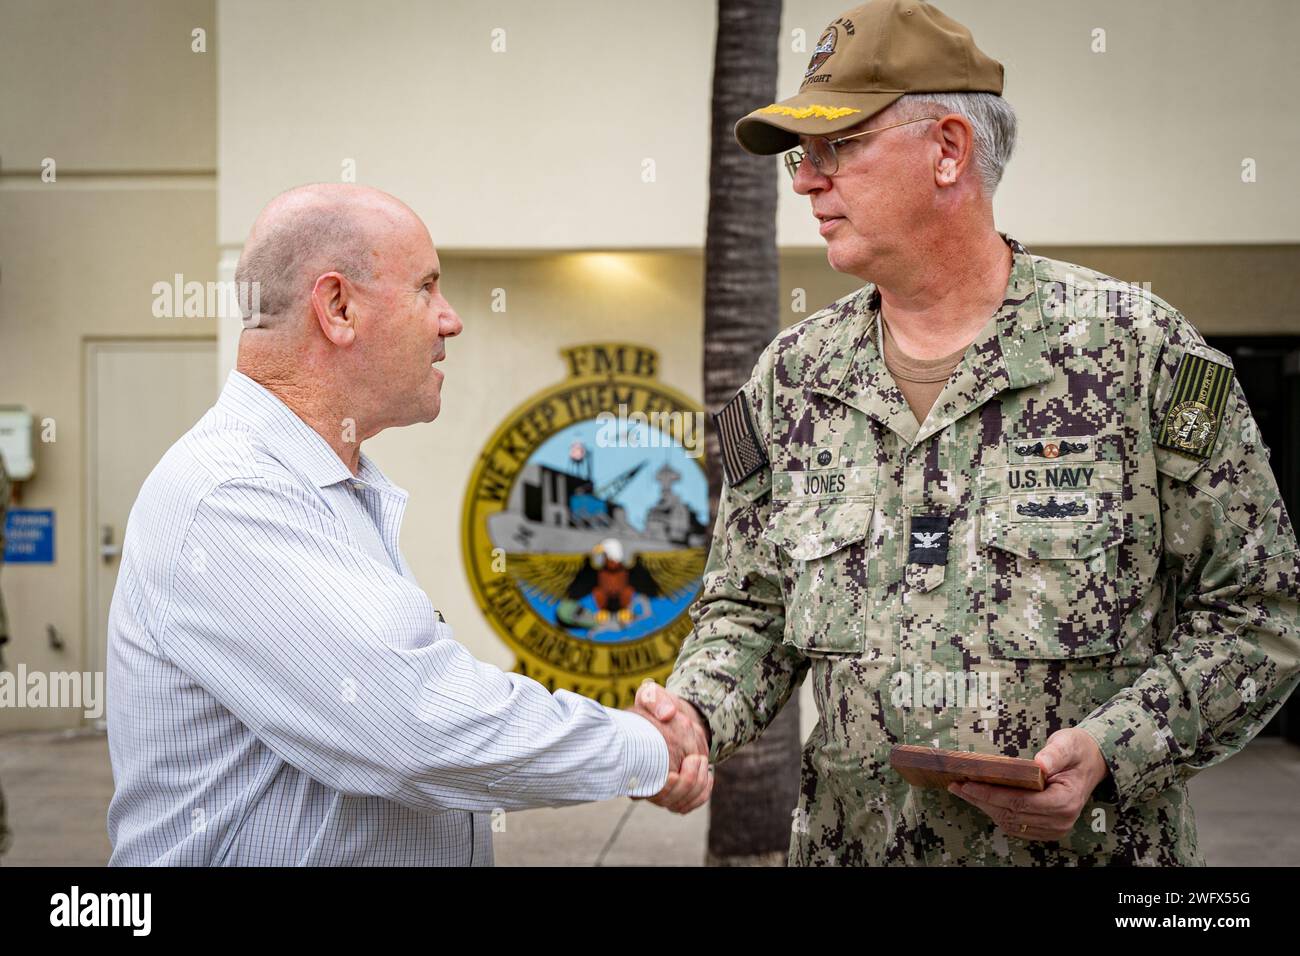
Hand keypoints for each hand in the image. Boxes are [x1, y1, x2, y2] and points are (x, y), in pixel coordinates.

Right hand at [630, 680, 712, 813]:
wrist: (669, 717)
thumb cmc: (656, 707)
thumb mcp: (651, 695)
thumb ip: (654, 699)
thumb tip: (667, 713)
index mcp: (634, 761)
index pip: (647, 789)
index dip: (667, 785)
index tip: (683, 764)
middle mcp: (642, 781)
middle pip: (666, 801)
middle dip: (687, 783)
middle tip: (695, 758)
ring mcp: (657, 790)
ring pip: (678, 805)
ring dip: (696, 786)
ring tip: (700, 761)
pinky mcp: (674, 793)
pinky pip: (687, 806)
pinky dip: (701, 794)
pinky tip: (706, 775)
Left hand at [946, 728, 1109, 841]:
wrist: (1091, 763)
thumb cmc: (1077, 750)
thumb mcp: (1068, 744)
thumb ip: (1055, 754)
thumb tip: (1040, 764)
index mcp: (1065, 801)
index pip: (1021, 803)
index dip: (992, 794)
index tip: (968, 783)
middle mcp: (1060, 821)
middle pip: (1012, 815)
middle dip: (981, 800)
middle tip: (956, 786)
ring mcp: (1054, 828)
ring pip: (1010, 823)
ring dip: (985, 808)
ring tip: (962, 791)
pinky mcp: (1046, 829)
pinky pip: (1016, 826)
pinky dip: (996, 812)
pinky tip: (980, 798)